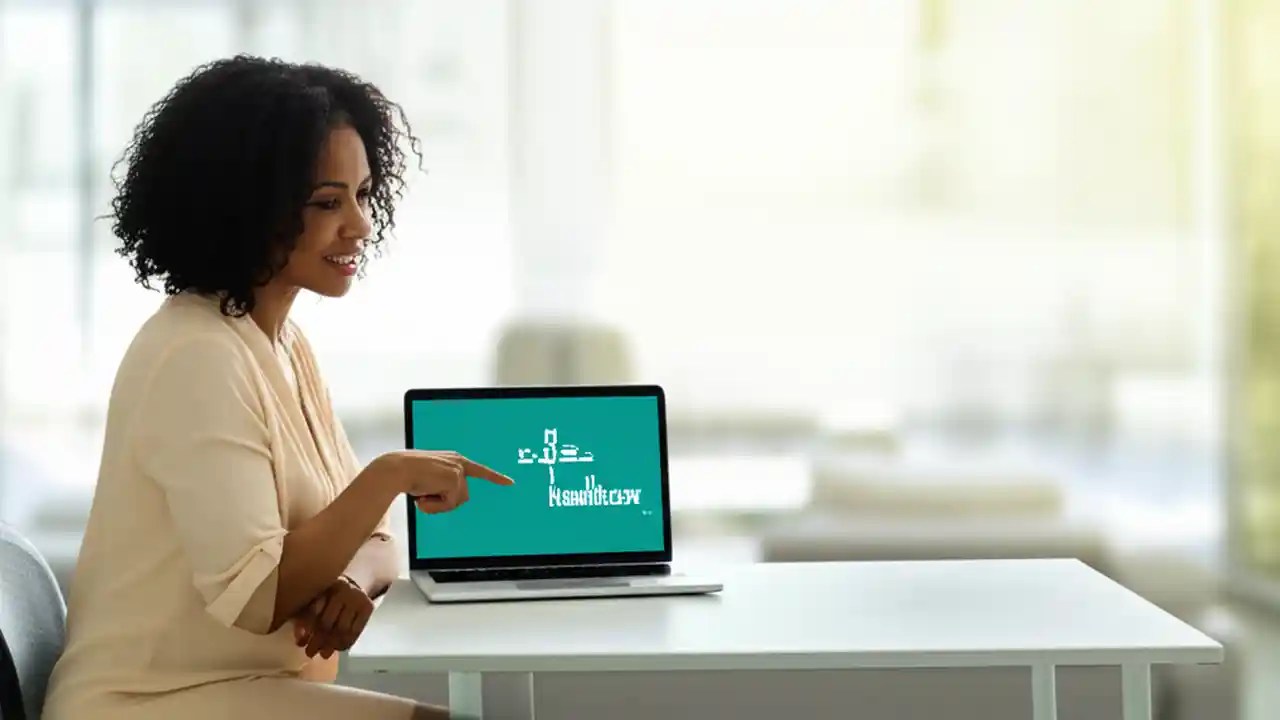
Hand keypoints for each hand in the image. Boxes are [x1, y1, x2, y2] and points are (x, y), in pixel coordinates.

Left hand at [292, 577, 373, 658]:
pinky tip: (338, 648)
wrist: (354, 585)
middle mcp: (343, 590)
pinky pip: (356, 631)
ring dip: (331, 645)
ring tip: (323, 654)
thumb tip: (300, 640)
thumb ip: (304, 617)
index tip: (300, 643)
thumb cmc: (328, 595)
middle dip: (318, 641)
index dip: (306, 629)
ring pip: (343, 629)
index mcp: (325, 586)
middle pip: (328, 622)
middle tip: (310, 653)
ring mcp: (358, 598)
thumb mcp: (314, 601)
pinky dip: (346, 643)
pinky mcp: (368, 607)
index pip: (313, 612)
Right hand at [374, 450, 514, 513]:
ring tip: (423, 493)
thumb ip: (444, 485)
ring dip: (438, 504)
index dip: (496, 477)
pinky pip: (449, 503)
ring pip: (456, 501)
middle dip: (445, 502)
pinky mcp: (454, 479)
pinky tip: (423, 496)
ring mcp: (458, 470)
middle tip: (426, 495)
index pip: (480, 470)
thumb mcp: (430, 478)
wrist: (396, 468)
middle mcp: (459, 463)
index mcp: (455, 460)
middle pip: (463, 496)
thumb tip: (453, 500)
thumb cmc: (408, 473)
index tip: (510, 482)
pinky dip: (435, 505)